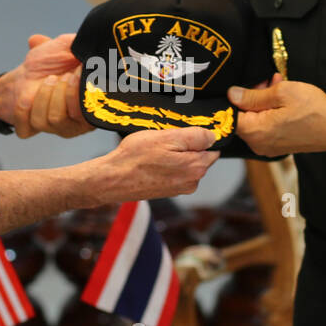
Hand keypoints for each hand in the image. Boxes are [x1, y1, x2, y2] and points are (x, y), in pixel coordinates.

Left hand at [0, 34, 90, 138]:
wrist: (27, 70)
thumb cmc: (54, 62)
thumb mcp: (70, 47)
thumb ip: (84, 45)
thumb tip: (97, 41)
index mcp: (90, 108)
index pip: (92, 114)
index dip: (80, 93)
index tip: (76, 72)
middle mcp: (75, 123)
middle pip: (68, 120)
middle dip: (62, 93)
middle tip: (61, 75)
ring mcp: (53, 128)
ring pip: (50, 121)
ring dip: (45, 96)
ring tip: (48, 80)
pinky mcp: (31, 129)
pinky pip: (28, 126)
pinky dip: (24, 108)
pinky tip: (27, 95)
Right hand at [96, 127, 219, 201]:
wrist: (112, 179)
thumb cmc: (135, 157)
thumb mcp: (167, 137)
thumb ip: (195, 136)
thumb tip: (213, 136)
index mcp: (196, 167)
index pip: (212, 147)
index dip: (197, 137)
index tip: (180, 133)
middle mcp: (192, 181)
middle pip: (199, 156)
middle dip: (185, 147)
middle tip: (163, 141)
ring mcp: (180, 188)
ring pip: (185, 163)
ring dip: (174, 156)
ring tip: (155, 152)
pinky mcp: (168, 191)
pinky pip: (174, 172)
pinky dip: (166, 165)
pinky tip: (151, 162)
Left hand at [228, 74, 325, 156]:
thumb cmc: (313, 110)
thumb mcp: (281, 93)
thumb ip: (252, 95)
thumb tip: (232, 94)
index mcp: (255, 132)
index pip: (230, 116)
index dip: (238, 98)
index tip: (251, 86)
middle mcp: (258, 144)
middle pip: (244, 118)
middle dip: (253, 98)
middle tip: (268, 83)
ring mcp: (268, 147)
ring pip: (256, 121)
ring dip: (264, 103)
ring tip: (279, 87)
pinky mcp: (277, 146)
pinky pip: (266, 127)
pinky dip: (271, 113)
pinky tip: (283, 100)